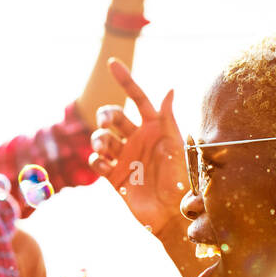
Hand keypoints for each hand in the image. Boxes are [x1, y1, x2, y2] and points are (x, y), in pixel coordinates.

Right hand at [88, 60, 187, 236]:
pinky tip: (105, 167)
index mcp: (153, 127)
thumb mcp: (176, 145)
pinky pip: (96, 162)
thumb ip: (168, 118)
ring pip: (101, 137)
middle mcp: (136, 138)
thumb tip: (170, 88)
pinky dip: (96, 161)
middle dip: (106, 115)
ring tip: (105, 149)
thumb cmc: (179, 179)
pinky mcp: (112, 175)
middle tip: (107, 123)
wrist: (169, 213)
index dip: (125, 80)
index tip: (112, 63)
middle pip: (113, 116)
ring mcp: (123, 156)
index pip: (137, 98)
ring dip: (99, 139)